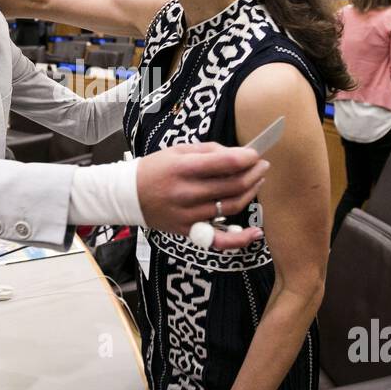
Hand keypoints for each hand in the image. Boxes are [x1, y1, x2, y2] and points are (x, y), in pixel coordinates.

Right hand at [136, 142, 267, 250]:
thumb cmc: (155, 168)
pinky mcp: (188, 231)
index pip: (226, 163)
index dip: (247, 158)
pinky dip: (240, 239)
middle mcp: (187, 192)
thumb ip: (209, 151)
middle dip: (253, 173)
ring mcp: (188, 214)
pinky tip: (256, 233)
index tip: (255, 154)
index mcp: (184, 167)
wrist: (128, 195)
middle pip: (233, 185)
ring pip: (231, 206)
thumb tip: (239, 156)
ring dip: (250, 192)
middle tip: (262, 165)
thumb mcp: (178, 150)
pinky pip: (219, 239)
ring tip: (256, 181)